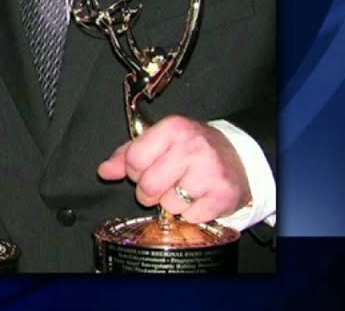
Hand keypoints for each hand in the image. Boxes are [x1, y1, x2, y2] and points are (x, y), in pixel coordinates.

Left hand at [98, 115, 250, 222]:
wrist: (240, 159)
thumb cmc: (193, 150)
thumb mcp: (160, 141)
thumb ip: (128, 154)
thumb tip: (104, 171)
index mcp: (173, 128)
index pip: (134, 158)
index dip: (134, 170)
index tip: (144, 170)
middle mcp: (192, 147)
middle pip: (149, 185)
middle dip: (148, 192)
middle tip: (161, 185)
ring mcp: (209, 172)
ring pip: (168, 204)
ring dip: (171, 203)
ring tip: (184, 188)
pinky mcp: (222, 196)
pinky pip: (189, 217)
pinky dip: (190, 213)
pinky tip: (198, 198)